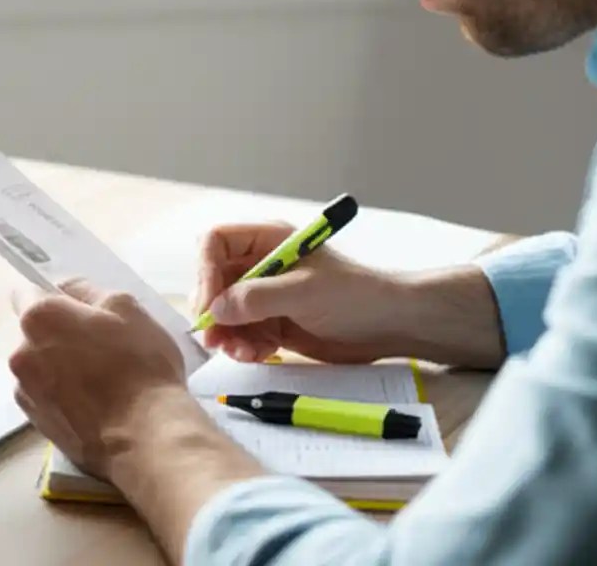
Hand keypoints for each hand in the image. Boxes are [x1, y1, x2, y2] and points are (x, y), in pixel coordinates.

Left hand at [9, 279, 195, 479]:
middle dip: (59, 335)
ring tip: (100, 382)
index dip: (55, 298)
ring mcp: (25, 392)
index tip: (79, 310)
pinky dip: (62, 396)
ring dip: (59, 368)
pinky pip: (46, 397)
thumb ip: (87, 290)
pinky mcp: (36, 423)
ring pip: (40, 367)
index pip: (29, 292)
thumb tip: (66, 289)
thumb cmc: (139, 364)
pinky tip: (94, 405)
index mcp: (38, 318)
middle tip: (100, 347)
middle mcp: (20, 353)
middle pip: (35, 333)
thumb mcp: (126, 308)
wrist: (145, 435)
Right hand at [195, 222, 415, 363]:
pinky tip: (259, 356)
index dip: (205, 271)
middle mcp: (261, 264)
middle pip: (214, 281)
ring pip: (225, 312)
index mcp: (268, 240)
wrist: (390, 326)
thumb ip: (257, 298)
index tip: (209, 305)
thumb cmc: (355, 296)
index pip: (216, 243)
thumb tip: (216, 309)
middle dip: (213, 311)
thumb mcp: (304, 292)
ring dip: (228, 335)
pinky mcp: (273, 322)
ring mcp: (266, 295)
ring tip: (244, 353)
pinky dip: (244, 347)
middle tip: (215, 339)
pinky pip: (243, 333)